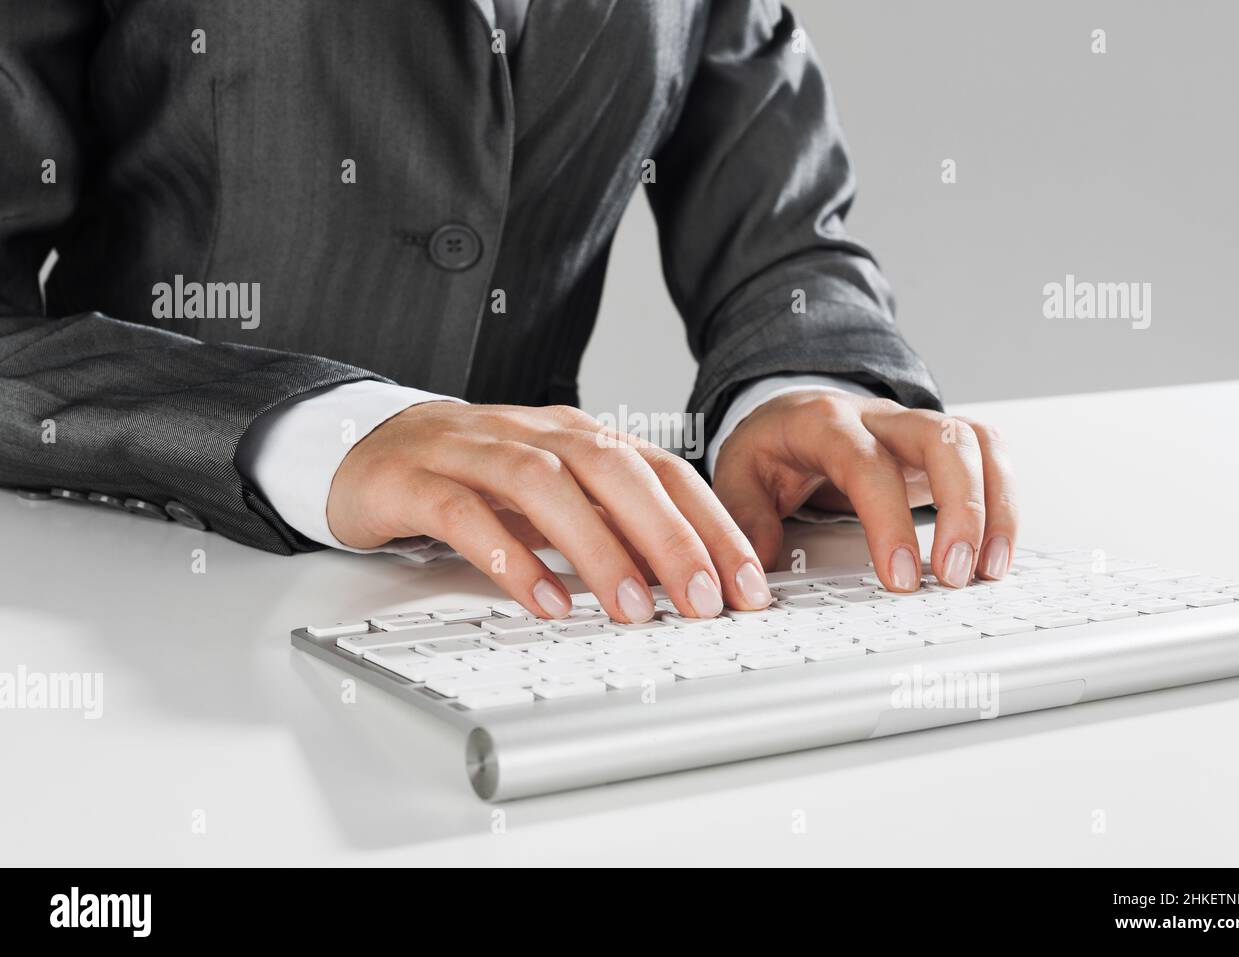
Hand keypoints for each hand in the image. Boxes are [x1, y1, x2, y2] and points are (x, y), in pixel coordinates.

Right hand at [326, 403, 773, 621]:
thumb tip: (684, 581)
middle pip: (613, 469)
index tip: (747, 584)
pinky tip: (544, 601)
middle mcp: (532, 434)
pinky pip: (467, 514)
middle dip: (668, 537)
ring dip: (597, 549)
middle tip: (704, 601)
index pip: (660, 468)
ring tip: (633, 610)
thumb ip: (610, 524)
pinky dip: (510, 557)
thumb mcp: (553, 496)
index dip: (709, 523)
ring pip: (545, 485)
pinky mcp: (417, 479)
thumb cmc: (472, 477)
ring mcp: (472, 450)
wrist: (367, 447)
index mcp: (575, 435)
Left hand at [712, 391, 1017, 590]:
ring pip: (976, 444)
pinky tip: (995, 552)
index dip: (889, 520)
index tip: (901, 575)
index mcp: (825, 423)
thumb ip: (744, 517)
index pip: (867, 465)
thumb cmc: (773, 445)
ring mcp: (916, 427)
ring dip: (995, 508)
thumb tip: (761, 563)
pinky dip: (1004, 502)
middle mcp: (880, 417)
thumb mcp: (738, 474)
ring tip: (987, 570)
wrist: (790, 412)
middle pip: (941, 440)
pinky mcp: (941, 445)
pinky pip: (989, 457)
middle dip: (961, 509)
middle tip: (954, 575)